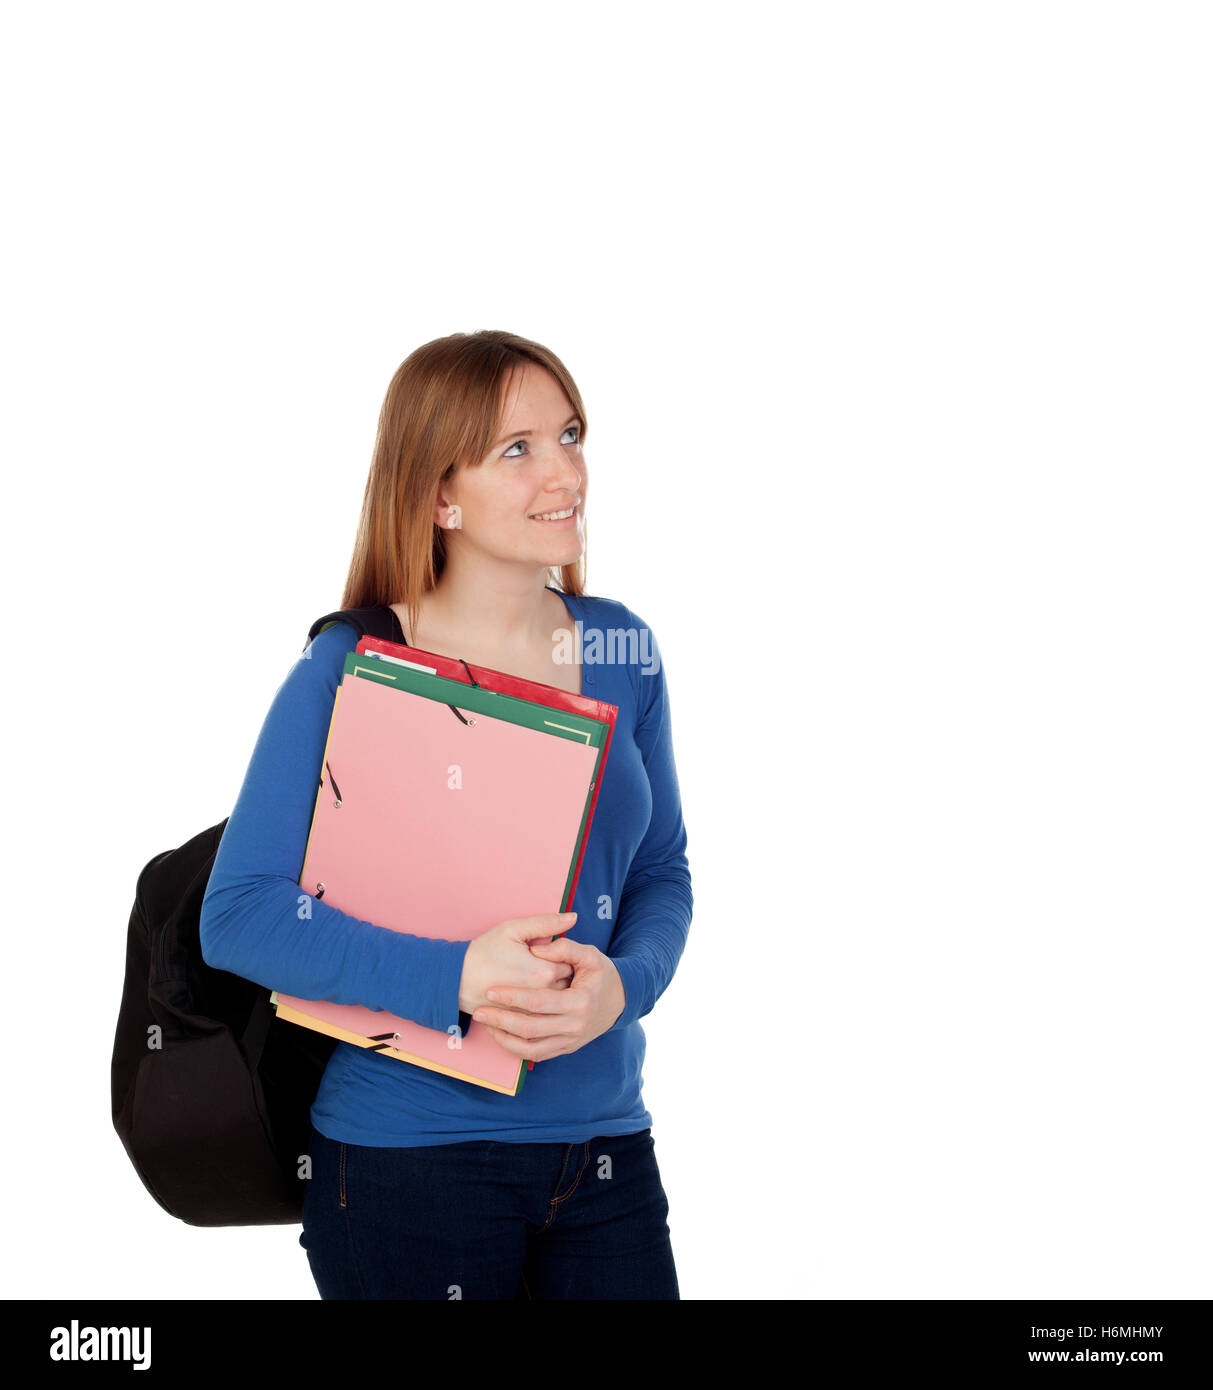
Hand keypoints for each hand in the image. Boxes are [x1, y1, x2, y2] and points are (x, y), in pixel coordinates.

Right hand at [458, 913, 575, 1014]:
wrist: (455, 979)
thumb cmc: (484, 952)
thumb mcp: (513, 929)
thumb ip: (546, 923)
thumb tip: (573, 917)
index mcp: (544, 971)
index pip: (570, 963)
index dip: (561, 955)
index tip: (546, 951)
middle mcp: (541, 995)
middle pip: (566, 984)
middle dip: (560, 974)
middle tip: (540, 964)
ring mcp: (532, 1012)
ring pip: (556, 1001)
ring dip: (552, 991)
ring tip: (533, 978)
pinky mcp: (521, 1022)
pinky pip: (542, 1014)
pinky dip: (540, 1005)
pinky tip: (528, 993)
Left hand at [471, 935, 625, 1061]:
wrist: (620, 1000)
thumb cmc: (601, 974)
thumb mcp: (590, 954)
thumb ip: (565, 948)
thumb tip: (538, 950)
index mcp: (580, 1002)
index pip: (538, 1003)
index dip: (512, 997)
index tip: (491, 991)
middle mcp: (575, 1026)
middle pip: (530, 1029)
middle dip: (500, 1021)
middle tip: (478, 1011)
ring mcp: (570, 1041)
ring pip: (530, 1049)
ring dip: (504, 1039)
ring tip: (486, 1025)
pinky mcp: (566, 1049)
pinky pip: (536, 1055)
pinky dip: (515, 1048)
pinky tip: (501, 1035)